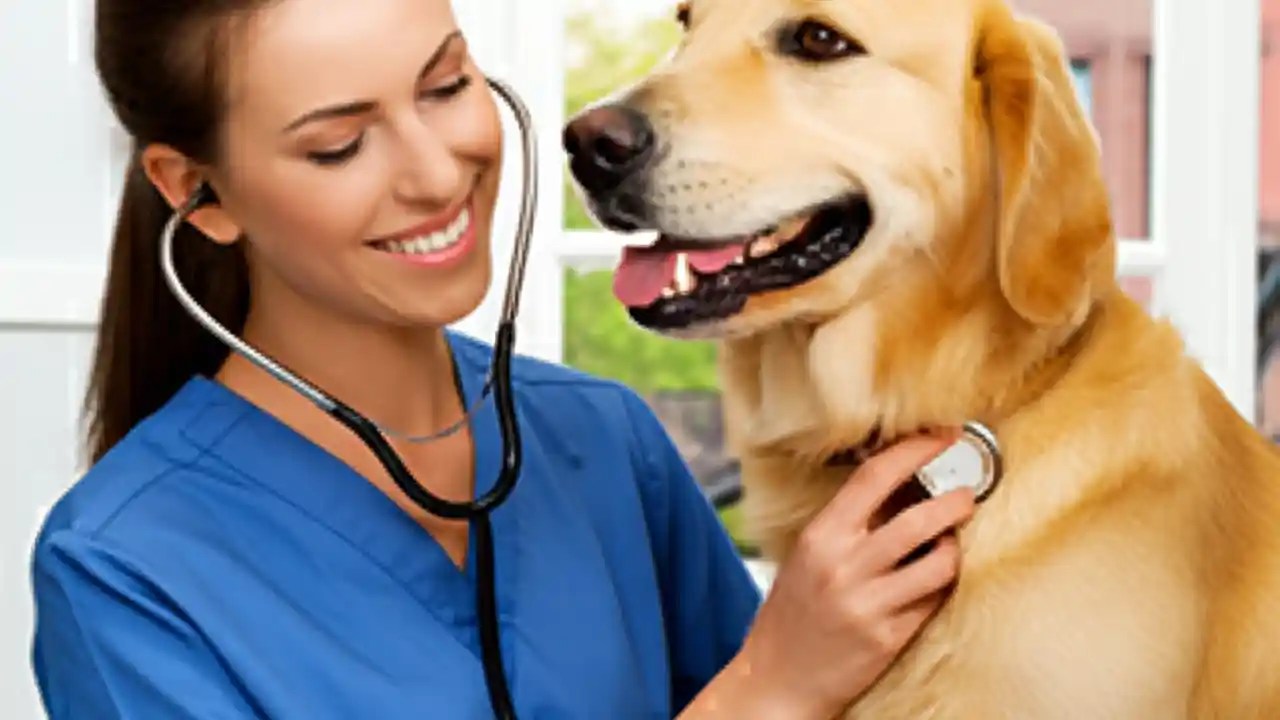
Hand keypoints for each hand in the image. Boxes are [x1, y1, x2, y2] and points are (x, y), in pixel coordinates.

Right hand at [698, 432, 976, 718]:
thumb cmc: (793, 612)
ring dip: (955, 548)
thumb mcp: (807, 556)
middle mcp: (844, 566)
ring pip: (939, 562)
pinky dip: (941, 585)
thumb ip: (848, 525)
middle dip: (954, 501)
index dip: (913, 451)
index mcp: (820, 537)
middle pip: (918, 519)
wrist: (777, 678)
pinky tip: (935, 580)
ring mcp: (868, 604)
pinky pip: (933, 600)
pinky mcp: (888, 638)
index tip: (942, 438)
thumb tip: (902, 487)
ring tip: (949, 546)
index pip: (873, 477)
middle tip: (967, 496)